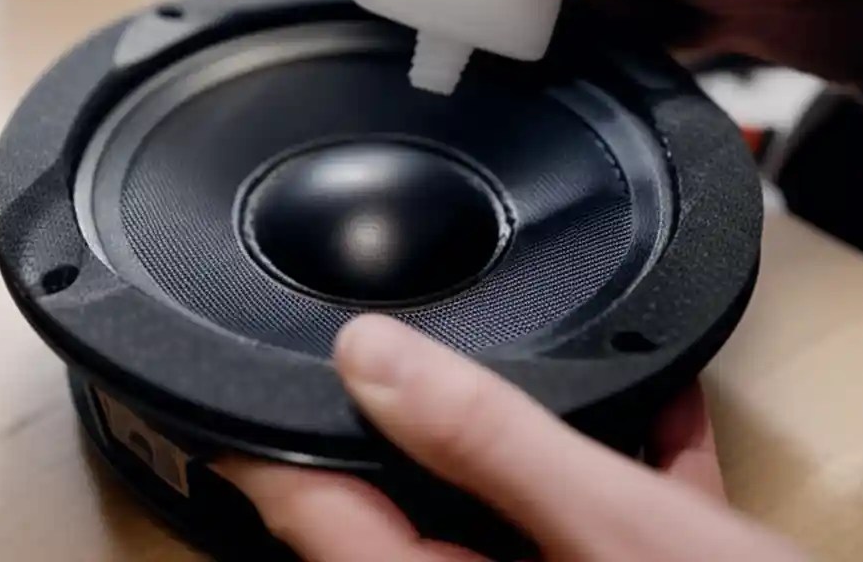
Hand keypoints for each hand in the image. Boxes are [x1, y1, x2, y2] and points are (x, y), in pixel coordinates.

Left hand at [215, 314, 808, 560]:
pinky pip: (582, 509)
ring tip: (488, 350)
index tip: (216, 375)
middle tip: (357, 337)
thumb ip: (485, 439)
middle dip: (388, 417)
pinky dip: (607, 455)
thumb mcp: (608, 526)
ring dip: (508, 426)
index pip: (299, 505)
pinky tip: (646, 401)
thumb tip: (372, 357)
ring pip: (496, 497)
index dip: (252, 435)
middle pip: (392, 496)